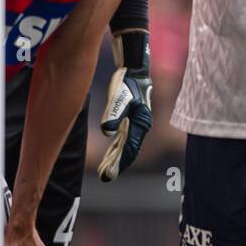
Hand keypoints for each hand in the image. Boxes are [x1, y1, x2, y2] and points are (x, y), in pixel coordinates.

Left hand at [99, 31, 152, 181]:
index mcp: (141, 123)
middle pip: (127, 149)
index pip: (129, 148)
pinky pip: (123, 138)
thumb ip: (113, 114)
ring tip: (105, 171)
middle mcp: (140, 125)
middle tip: (104, 177)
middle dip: (116, 164)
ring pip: (125, 145)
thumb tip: (107, 132)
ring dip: (115, 158)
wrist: (134, 69)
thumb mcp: (119, 97)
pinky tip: (110, 156)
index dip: (119, 162)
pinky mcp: (130, 118)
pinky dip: (116, 149)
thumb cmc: (126, 82)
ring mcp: (136, 123)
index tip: (110, 175)